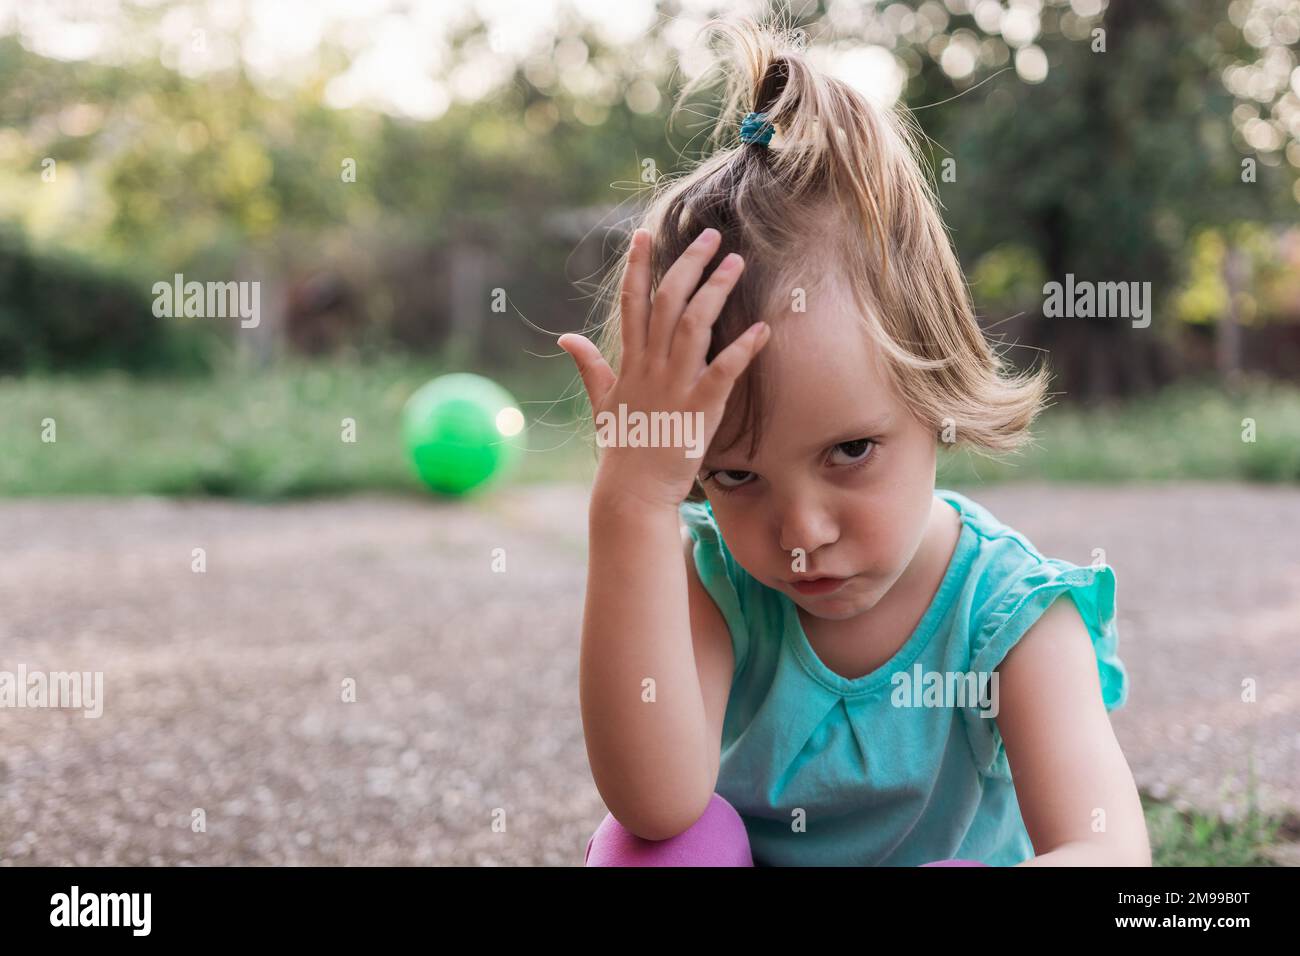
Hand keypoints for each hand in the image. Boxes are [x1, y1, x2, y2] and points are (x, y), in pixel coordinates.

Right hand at [559, 227, 770, 509]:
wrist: (632, 491)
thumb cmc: (621, 447)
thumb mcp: (600, 402)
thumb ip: (588, 365)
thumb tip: (566, 338)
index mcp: (630, 362)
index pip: (632, 302)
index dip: (637, 266)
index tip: (643, 234)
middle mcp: (650, 367)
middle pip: (668, 302)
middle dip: (688, 264)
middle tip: (711, 236)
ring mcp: (674, 386)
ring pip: (694, 326)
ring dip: (716, 291)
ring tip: (736, 263)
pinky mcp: (698, 410)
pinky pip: (722, 373)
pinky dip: (742, 350)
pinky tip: (762, 329)